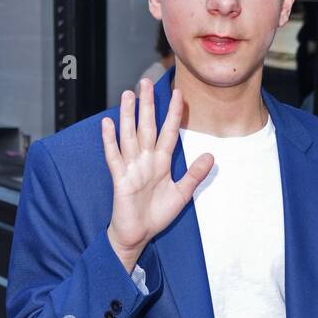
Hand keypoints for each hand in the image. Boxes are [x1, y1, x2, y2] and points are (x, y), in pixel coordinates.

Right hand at [102, 78, 214, 266]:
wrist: (137, 234)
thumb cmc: (156, 215)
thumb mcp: (181, 194)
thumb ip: (194, 175)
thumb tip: (211, 156)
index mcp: (161, 162)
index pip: (168, 132)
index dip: (173, 114)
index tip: (178, 93)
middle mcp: (145, 160)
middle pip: (146, 127)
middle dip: (147, 105)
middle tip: (145, 82)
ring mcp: (131, 167)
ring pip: (129, 136)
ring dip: (127, 116)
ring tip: (127, 95)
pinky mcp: (119, 178)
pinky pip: (114, 156)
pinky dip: (110, 140)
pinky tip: (107, 123)